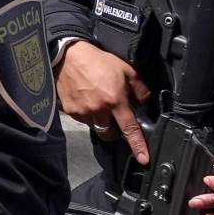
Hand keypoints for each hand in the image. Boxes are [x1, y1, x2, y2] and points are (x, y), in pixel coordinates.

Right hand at [57, 40, 151, 164]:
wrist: (69, 55)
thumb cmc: (98, 60)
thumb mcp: (127, 69)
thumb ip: (140, 89)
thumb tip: (143, 103)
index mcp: (115, 101)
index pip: (130, 129)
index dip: (138, 146)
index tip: (144, 159)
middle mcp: (98, 110)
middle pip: (110, 134)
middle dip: (114, 129)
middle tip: (114, 115)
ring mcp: (83, 112)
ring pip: (96, 127)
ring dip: (100, 120)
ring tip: (97, 102)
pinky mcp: (70, 111)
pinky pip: (83, 119)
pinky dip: (87, 113)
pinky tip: (86, 99)